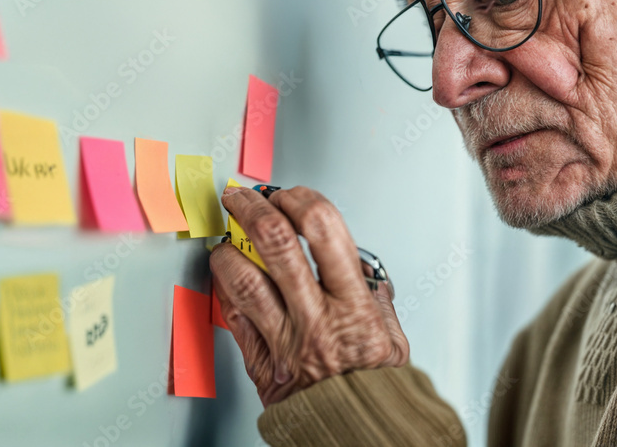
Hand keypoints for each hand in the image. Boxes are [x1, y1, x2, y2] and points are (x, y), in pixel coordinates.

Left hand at [209, 186, 408, 406]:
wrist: (355, 438)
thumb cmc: (374, 391)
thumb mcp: (393, 340)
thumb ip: (375, 299)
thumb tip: (360, 269)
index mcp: (353, 305)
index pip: (324, 230)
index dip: (301, 200)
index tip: (290, 194)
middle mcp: (315, 316)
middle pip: (276, 244)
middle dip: (253, 208)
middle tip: (242, 196)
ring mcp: (284, 340)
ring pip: (243, 279)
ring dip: (227, 249)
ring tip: (225, 237)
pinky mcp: (260, 363)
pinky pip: (233, 318)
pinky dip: (224, 291)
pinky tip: (224, 277)